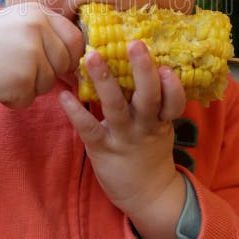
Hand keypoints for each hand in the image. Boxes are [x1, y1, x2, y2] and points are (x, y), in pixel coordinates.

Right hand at [0, 2, 82, 108]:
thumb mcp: (19, 24)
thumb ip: (48, 34)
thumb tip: (83, 56)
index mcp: (38, 13)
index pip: (74, 38)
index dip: (70, 55)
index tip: (58, 64)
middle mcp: (36, 29)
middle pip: (65, 62)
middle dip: (49, 73)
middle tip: (23, 70)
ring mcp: (29, 53)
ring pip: (49, 83)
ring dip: (30, 87)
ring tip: (6, 74)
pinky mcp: (20, 78)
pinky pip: (30, 98)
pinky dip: (15, 99)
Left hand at [58, 40, 186, 238]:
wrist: (147, 194)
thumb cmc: (151, 150)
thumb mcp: (162, 126)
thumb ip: (156, 100)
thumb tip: (146, 61)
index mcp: (162, 119)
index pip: (174, 101)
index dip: (172, 85)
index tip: (166, 66)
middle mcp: (145, 126)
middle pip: (149, 96)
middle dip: (143, 69)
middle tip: (135, 44)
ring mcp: (124, 137)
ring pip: (116, 106)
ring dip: (105, 80)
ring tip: (94, 57)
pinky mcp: (102, 149)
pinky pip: (89, 128)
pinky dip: (75, 112)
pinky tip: (64, 96)